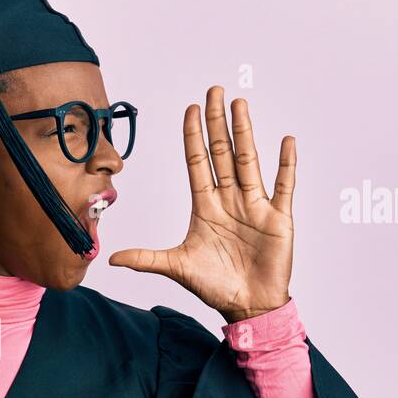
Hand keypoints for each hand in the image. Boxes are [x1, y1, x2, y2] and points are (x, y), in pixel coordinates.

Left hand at [109, 87, 294, 323]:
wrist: (247, 307)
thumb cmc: (214, 286)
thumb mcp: (176, 267)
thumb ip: (146, 258)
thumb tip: (111, 258)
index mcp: (205, 207)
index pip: (197, 162)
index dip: (193, 136)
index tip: (191, 109)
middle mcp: (229, 200)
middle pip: (222, 153)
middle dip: (217, 123)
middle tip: (215, 91)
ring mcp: (254, 206)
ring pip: (249, 161)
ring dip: (244, 132)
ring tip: (240, 104)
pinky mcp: (278, 219)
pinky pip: (284, 186)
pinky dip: (286, 165)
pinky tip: (285, 141)